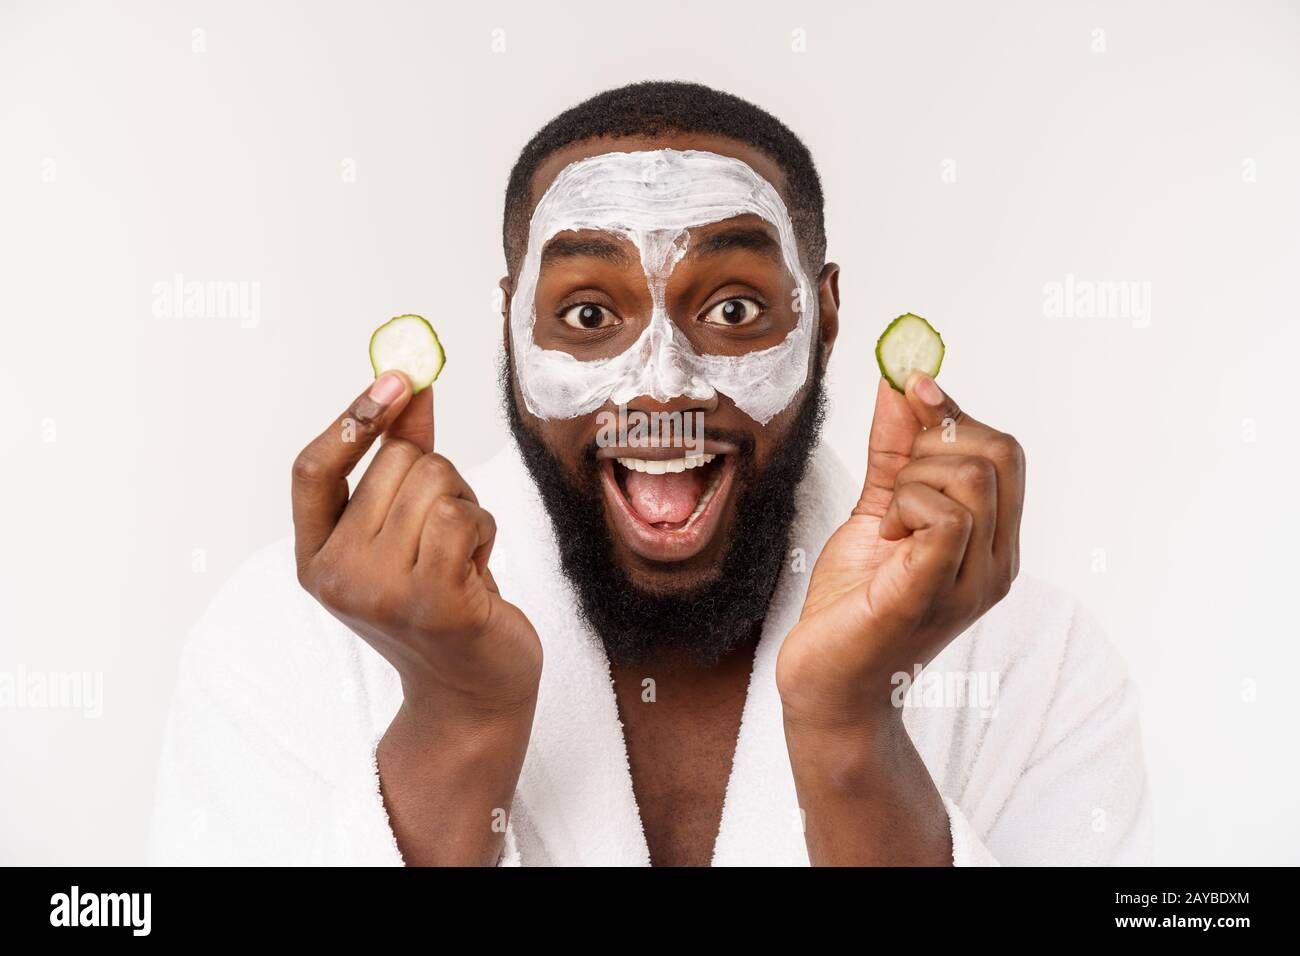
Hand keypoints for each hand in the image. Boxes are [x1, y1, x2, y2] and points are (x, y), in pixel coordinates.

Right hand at [291, 372, 541, 719]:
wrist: (473, 691)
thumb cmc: (444, 603)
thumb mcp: (408, 534)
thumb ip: (403, 461)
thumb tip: (411, 387)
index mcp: (316, 559)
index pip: (312, 470)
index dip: (353, 417)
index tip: (398, 377)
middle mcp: (336, 576)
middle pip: (394, 461)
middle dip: (438, 479)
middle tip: (448, 536)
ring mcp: (380, 591)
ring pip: (433, 479)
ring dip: (466, 505)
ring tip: (462, 557)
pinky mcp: (431, 601)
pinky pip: (462, 513)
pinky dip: (483, 528)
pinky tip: (478, 569)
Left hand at [777, 373, 1024, 727]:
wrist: (827, 680)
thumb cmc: (854, 603)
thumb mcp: (877, 509)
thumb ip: (894, 450)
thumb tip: (902, 382)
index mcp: (993, 542)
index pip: (1005, 451)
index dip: (954, 410)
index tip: (911, 389)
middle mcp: (996, 563)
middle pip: (998, 453)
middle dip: (934, 441)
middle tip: (893, 483)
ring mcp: (971, 582)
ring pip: (969, 478)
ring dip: (911, 480)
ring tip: (886, 522)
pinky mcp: (933, 592)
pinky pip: (945, 517)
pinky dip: (905, 506)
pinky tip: (885, 536)